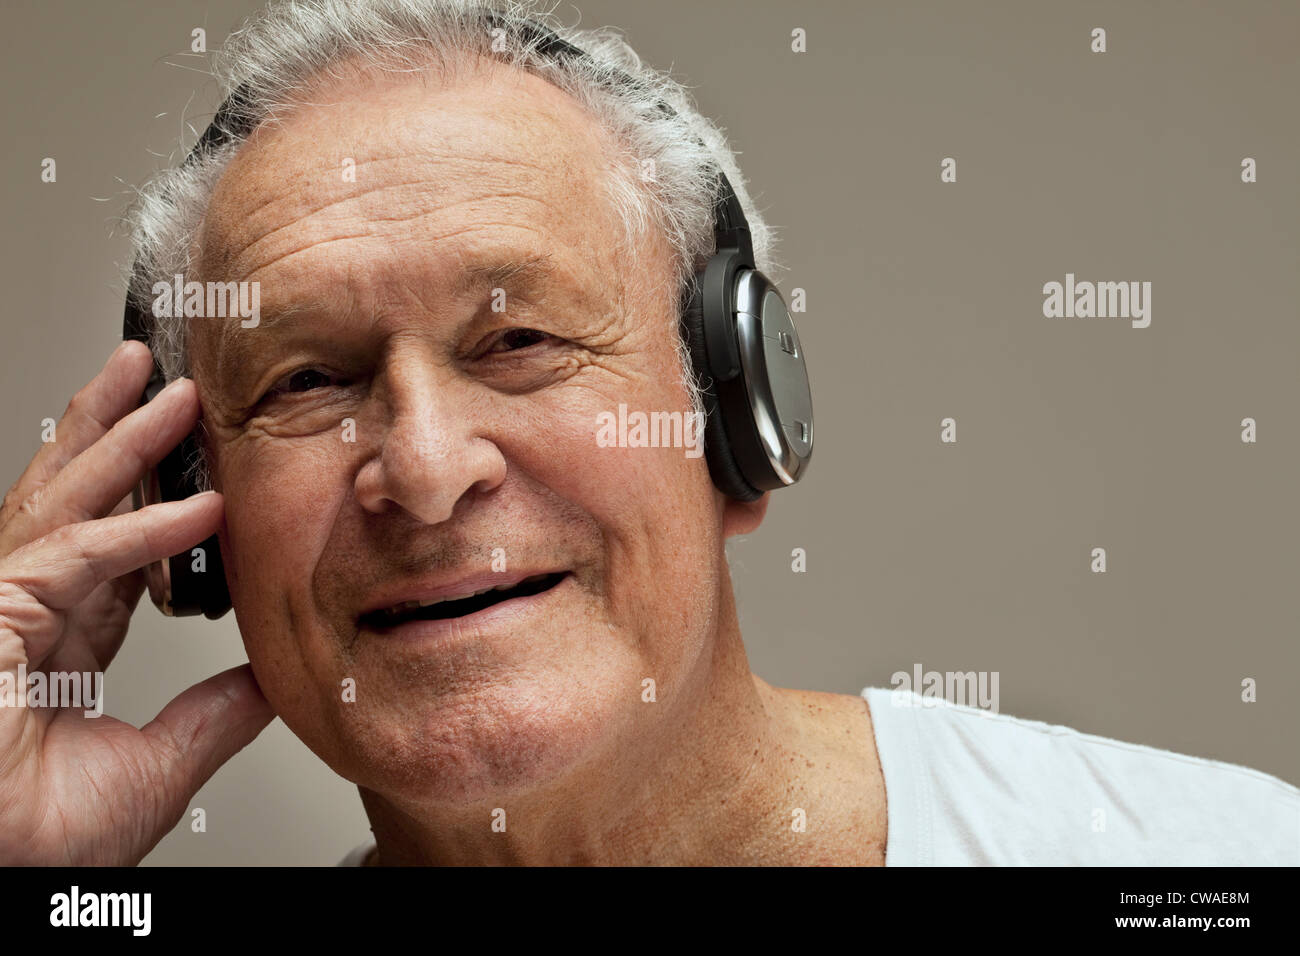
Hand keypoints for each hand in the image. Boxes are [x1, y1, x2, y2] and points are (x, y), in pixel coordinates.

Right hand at [0, 341, 272, 864]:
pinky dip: (135, 530)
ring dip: (120, 443)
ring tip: (163, 388)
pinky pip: (72, 558)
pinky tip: (193, 507)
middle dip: (118, 436)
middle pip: (74, 505)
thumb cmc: (43, 844)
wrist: (7, 881)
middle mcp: (24, 615)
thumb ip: (212, 715)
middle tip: (165, 382)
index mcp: (55, 644)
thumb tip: (269, 681)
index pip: (110, 553)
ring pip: (64, 505)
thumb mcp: (158, 766)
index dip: (156, 505)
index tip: (205, 472)